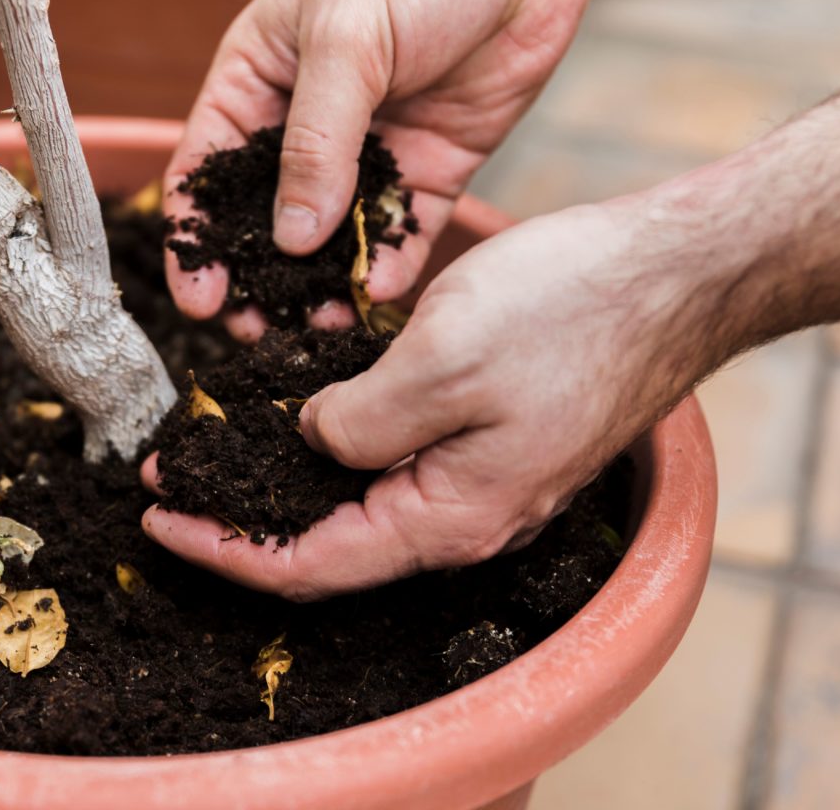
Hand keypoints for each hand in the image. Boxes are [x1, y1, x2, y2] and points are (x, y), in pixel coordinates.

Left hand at [144, 201, 739, 599]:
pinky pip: (401, 458)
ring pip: (364, 500)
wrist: (681, 272)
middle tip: (174, 480)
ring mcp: (487, 479)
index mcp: (448, 518)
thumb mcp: (440, 360)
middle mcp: (466, 517)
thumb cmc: (574, 310)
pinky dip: (339, 442)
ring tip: (221, 444)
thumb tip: (311, 439)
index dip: (225, 551)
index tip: (159, 520)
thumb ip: (359, 419)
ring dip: (287, 476)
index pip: (310, 567)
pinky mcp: (500, 437)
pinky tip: (305, 408)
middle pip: (331, 544)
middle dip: (245, 517)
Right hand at [162, 0, 611, 340]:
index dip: (195, 237)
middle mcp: (307, 125)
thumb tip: (290, 238)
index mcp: (258, 81)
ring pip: (334, 238)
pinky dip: (391, 266)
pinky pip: (403, 231)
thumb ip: (316, 141)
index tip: (199, 297)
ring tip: (322, 326)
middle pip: (268, 219)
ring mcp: (369, 151)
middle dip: (259, 280)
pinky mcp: (430, 168)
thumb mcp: (348, 39)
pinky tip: (381, 294)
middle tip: (261, 333)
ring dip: (324, 284)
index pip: (207, 171)